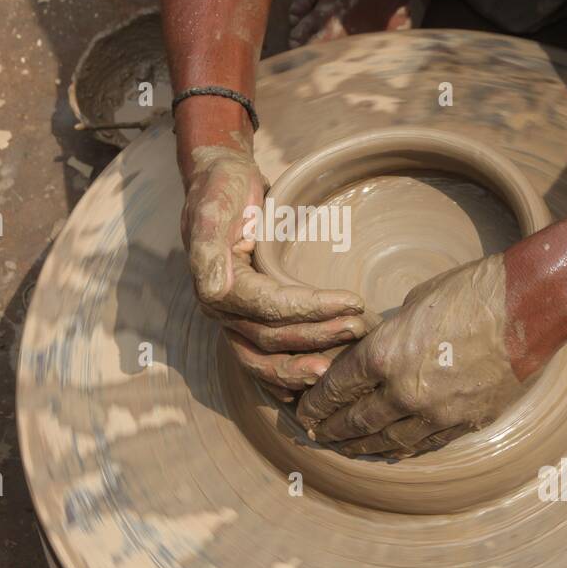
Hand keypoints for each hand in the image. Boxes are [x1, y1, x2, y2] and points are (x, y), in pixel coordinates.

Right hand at [182, 143, 369, 397]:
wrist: (218, 182)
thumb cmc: (220, 190)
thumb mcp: (212, 208)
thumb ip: (208, 247)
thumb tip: (215, 290)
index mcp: (215, 287)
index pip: (269, 308)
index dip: (311, 310)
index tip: (352, 302)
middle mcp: (222, 311)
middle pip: (271, 339)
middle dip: (318, 338)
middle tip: (358, 329)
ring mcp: (232, 319)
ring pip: (268, 356)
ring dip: (307, 360)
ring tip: (346, 357)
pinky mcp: (246, 319)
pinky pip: (263, 358)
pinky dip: (285, 376)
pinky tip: (311, 386)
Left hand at [296, 253, 534, 456]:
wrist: (528, 308)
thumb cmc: (470, 292)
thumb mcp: (414, 304)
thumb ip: (390, 335)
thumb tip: (377, 349)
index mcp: (384, 356)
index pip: (337, 387)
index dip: (317, 401)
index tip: (305, 408)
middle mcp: (404, 392)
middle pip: (358, 420)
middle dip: (333, 429)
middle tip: (317, 433)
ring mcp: (437, 413)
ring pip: (391, 440)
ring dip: (364, 446)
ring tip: (347, 449)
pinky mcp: (467, 421)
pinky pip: (427, 444)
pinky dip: (404, 449)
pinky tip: (392, 451)